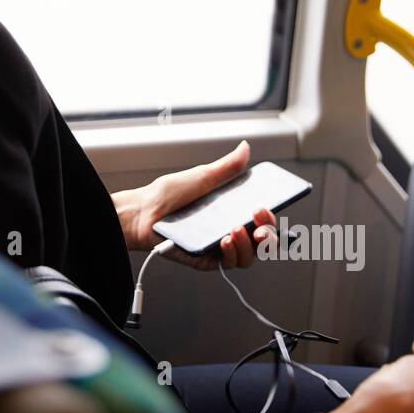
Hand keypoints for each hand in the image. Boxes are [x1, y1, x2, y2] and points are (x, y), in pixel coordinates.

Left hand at [113, 141, 277, 270]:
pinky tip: (224, 241)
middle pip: (262, 241)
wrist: (142, 212)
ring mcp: (219, 248)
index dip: (270, 217)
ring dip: (249, 245)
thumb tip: (245, 148)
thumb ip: (227, 167)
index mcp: (232, 211)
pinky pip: (227, 264)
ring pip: (248, 257)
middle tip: (259, 223)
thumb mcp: (202, 177)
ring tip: (235, 229)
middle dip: (268, 234)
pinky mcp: (206, 261)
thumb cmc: (168, 195)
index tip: (266, 206)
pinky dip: (231, 254)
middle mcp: (230, 231)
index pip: (261, 219)